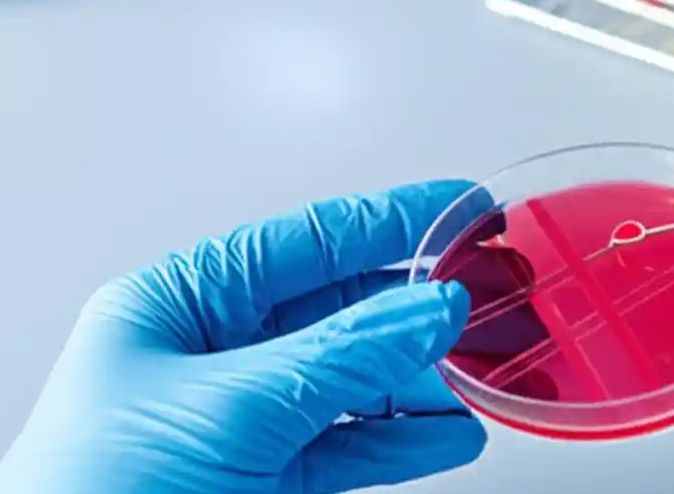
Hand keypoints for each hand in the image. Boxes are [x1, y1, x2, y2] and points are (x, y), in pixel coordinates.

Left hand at [0, 180, 490, 493]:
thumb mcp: (226, 408)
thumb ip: (340, 357)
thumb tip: (428, 308)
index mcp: (179, 304)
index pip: (309, 242)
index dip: (394, 221)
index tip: (463, 208)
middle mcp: (212, 355)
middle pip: (344, 311)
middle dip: (423, 309)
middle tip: (494, 296)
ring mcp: (243, 421)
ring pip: (357, 383)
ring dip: (426, 381)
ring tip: (486, 369)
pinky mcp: (264, 481)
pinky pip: (351, 447)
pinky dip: (405, 440)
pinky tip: (450, 431)